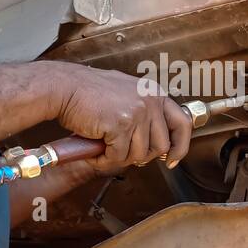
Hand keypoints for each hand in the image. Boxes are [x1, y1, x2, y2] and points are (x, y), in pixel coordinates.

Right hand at [51, 64, 192, 173]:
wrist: (65, 87)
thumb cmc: (89, 92)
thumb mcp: (127, 93)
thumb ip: (144, 111)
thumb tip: (156, 140)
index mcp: (155, 93)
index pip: (183, 123)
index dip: (180, 146)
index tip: (171, 159)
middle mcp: (150, 101)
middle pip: (160, 146)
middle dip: (142, 156)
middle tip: (123, 153)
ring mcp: (137, 113)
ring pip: (139, 155)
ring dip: (120, 157)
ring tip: (104, 148)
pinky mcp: (121, 125)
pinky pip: (118, 156)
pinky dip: (105, 159)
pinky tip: (95, 150)